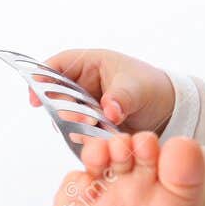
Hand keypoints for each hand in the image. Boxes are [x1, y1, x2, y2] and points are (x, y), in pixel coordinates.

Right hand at [27, 48, 175, 137]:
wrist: (168, 110)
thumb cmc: (151, 88)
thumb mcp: (139, 88)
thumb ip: (121, 98)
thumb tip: (109, 111)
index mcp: (89, 64)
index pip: (55, 66)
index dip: (40, 79)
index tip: (36, 98)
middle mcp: (81, 85)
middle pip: (55, 96)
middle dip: (63, 109)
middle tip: (79, 120)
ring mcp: (83, 107)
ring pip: (64, 118)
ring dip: (75, 126)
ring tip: (97, 130)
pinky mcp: (89, 127)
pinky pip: (78, 134)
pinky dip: (85, 139)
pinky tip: (99, 141)